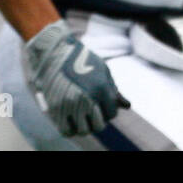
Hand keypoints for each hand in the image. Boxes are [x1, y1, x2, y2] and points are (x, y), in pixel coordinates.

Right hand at [24, 20, 129, 137]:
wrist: (55, 52)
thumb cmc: (82, 59)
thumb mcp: (103, 70)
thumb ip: (114, 90)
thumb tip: (127, 107)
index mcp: (101, 88)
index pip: (111, 113)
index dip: (109, 110)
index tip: (103, 104)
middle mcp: (86, 99)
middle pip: (99, 125)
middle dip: (98, 119)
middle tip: (93, 111)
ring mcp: (70, 105)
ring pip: (84, 130)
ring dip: (85, 125)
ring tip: (82, 115)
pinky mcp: (56, 108)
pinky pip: (67, 131)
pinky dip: (71, 128)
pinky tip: (72, 120)